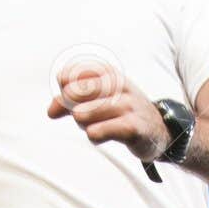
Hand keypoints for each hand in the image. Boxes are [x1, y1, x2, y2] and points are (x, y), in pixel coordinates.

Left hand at [46, 63, 170, 163]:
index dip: (65, 85)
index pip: (78, 72)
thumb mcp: (99, 101)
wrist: (158, 131)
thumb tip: (50, 111)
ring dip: (82, 122)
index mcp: (111, 75)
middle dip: (70, 105)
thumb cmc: (122, 113)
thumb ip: (72, 102)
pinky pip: (105, 129)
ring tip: (89, 127)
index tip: (65, 97)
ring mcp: (128, 106)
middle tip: (78, 115)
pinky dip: (95, 134)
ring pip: (87, 113)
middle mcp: (120, 86)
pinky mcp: (134, 127)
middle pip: (78, 92)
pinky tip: (95, 135)